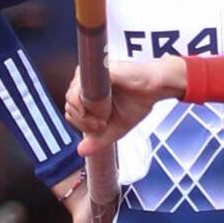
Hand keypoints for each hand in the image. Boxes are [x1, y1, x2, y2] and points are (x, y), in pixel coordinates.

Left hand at [64, 57, 186, 154]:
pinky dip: (83, 103)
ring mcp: (91, 75)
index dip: (81, 124)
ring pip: (70, 99)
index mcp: (89, 94)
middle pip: (68, 107)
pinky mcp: (97, 70)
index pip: (71, 112)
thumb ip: (98, 140)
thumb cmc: (138, 102)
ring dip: (84, 116)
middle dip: (83, 123)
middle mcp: (87, 83)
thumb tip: (81, 152)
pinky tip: (97, 112)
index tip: (99, 128)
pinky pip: (79, 87)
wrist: (155, 89)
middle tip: (102, 126)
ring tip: (102, 120)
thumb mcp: (116, 128)